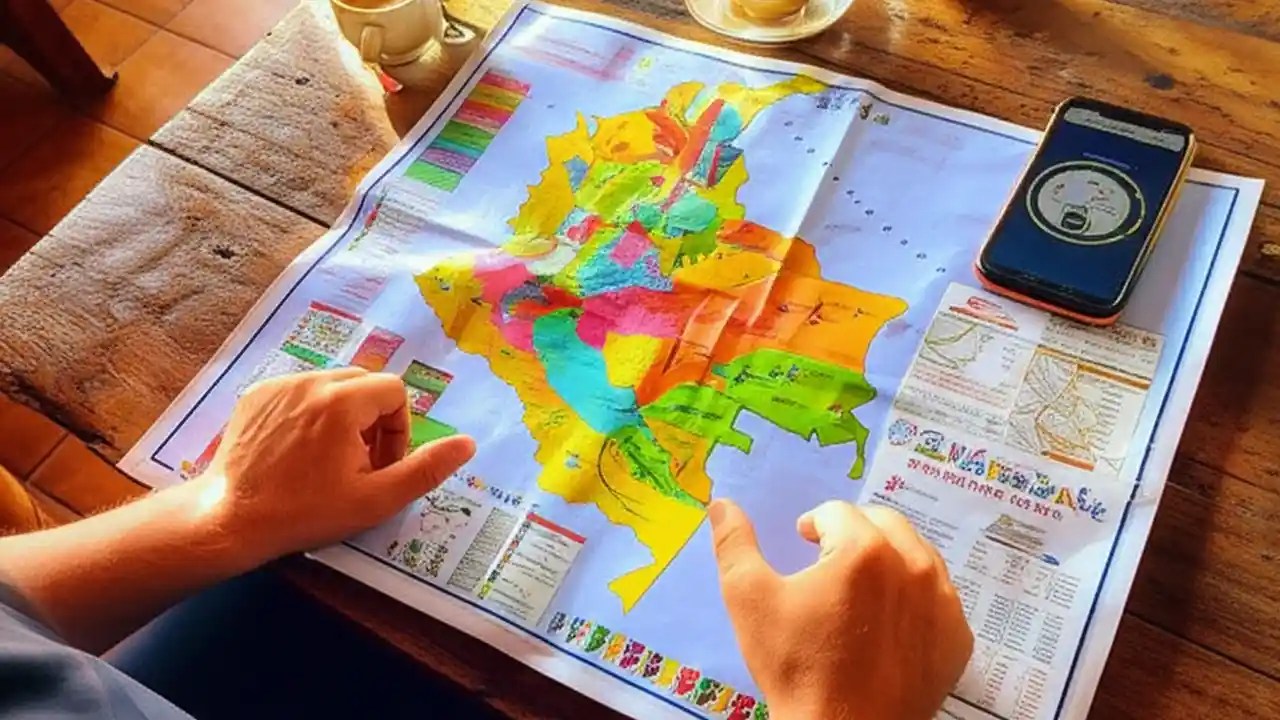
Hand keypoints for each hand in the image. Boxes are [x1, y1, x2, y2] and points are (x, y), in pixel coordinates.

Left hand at [196, 368, 475, 564]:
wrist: (231, 519)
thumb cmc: (307, 512)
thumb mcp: (376, 499)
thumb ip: (425, 469)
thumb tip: (468, 443)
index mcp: (343, 401)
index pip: (393, 392)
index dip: (397, 429)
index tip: (379, 465)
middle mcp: (311, 381)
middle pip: (365, 384)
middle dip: (371, 421)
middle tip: (357, 465)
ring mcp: (279, 385)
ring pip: (332, 385)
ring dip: (342, 416)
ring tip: (328, 459)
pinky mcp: (256, 394)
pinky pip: (300, 391)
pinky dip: (309, 413)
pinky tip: (297, 451)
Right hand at [709, 499, 972, 719]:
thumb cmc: (795, 667)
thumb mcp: (750, 601)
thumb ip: (735, 544)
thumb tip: (722, 504)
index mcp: (864, 549)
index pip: (837, 512)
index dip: (814, 524)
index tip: (804, 543)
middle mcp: (914, 565)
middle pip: (883, 522)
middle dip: (853, 532)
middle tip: (829, 560)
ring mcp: (943, 602)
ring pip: (916, 553)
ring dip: (888, 557)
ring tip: (859, 587)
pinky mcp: (958, 636)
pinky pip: (939, 594)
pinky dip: (915, 594)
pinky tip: (888, 619)